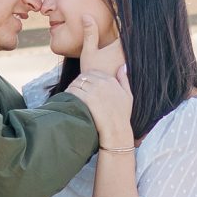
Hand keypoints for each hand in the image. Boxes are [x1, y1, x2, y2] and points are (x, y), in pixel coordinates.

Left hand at [66, 17, 131, 141]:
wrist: (117, 130)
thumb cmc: (122, 115)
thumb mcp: (128, 95)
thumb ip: (124, 79)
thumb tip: (123, 66)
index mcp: (111, 80)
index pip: (93, 72)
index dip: (86, 78)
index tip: (83, 85)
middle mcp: (102, 83)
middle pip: (83, 76)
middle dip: (78, 82)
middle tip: (74, 89)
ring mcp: (94, 90)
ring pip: (77, 82)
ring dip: (72, 87)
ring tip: (69, 94)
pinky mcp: (87, 99)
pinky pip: (73, 91)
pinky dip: (68, 93)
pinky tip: (67, 98)